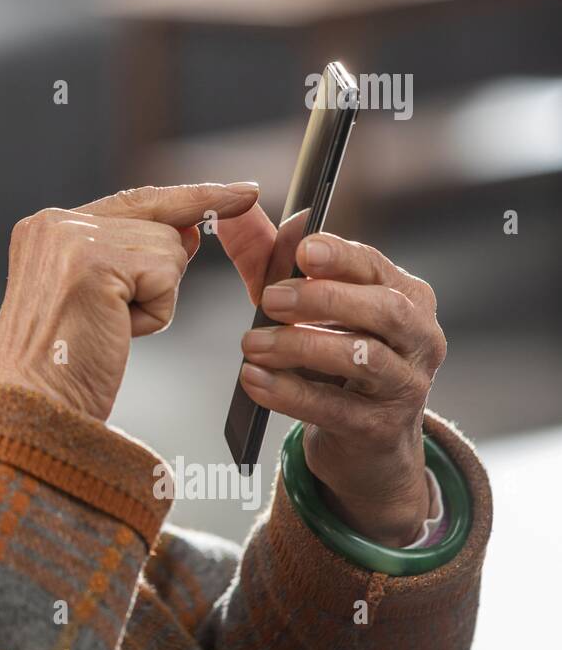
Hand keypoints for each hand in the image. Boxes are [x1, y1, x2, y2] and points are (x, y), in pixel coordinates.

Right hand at [0, 183, 260, 421]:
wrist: (32, 409)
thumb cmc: (62, 368)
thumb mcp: (93, 297)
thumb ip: (130, 255)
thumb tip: (190, 231)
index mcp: (45, 228)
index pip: (133, 200)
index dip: (188, 198)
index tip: (239, 192)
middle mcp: (53, 222)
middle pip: (156, 219)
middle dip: (165, 265)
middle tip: (126, 308)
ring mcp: (71, 238)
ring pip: (168, 248)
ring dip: (154, 298)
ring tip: (106, 329)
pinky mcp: (94, 261)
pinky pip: (166, 274)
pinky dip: (154, 312)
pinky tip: (114, 331)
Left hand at [218, 207, 446, 546]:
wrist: (362, 440)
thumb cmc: (331, 355)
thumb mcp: (300, 303)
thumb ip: (267, 256)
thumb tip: (231, 209)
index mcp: (406, 296)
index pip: (376, 267)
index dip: (341, 256)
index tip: (304, 249)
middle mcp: (419, 338)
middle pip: (383, 309)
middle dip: (324, 299)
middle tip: (270, 298)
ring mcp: (406, 386)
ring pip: (363, 358)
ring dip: (301, 346)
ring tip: (251, 344)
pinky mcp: (379, 428)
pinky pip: (335, 407)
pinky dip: (290, 392)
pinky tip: (253, 380)